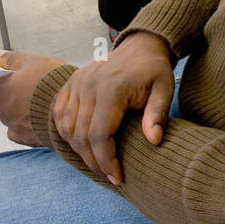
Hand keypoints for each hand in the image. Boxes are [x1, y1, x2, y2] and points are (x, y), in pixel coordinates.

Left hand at [0, 49, 65, 146]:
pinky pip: (15, 130)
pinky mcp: (27, 138)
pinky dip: (18, 122)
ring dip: (6, 107)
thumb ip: (11, 59)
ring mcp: (15, 126)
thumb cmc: (56, 84)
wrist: (77, 111)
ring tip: (22, 96)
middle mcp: (4, 112)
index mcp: (2, 92)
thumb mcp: (34, 62)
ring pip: (2, 116)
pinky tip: (30, 113)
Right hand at [52, 31, 173, 184]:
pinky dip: (65, 131)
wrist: (140, 45)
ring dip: (78, 149)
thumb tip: (154, 141)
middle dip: (93, 161)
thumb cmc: (153, 70)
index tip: (118, 178)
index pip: (99, 135)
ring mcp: (77, 83)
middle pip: (80, 135)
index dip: (106, 161)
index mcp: (111, 89)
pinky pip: (59, 113)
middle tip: (109, 175)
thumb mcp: (164, 89)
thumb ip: (158, 114)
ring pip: (67, 127)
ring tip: (97, 161)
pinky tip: (79, 143)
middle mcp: (89, 85)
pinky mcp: (72, 82)